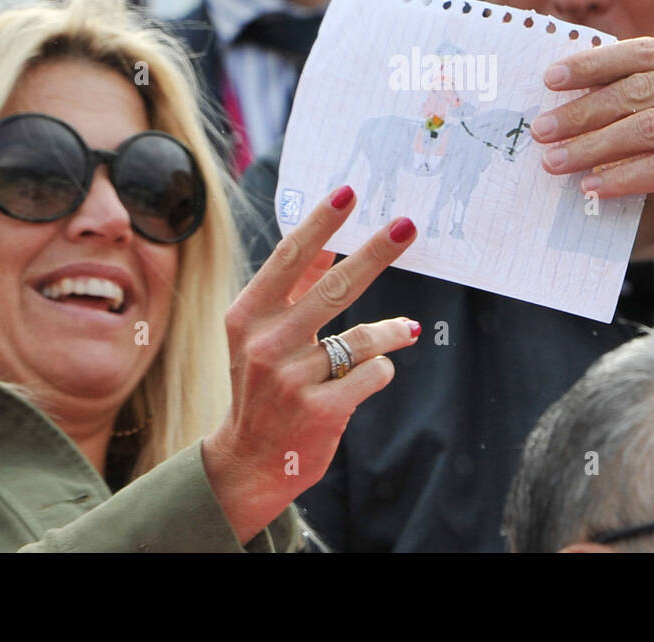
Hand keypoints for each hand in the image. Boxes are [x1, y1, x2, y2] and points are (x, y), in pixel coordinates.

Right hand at [201, 186, 418, 542]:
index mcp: (247, 316)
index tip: (348, 192)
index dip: (322, 224)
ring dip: (391, 331)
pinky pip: (372, 372)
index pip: (290, 259)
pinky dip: (381, 368)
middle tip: (407, 225)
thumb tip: (324, 237)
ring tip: (406, 329)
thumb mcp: (260, 333)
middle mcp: (266, 344)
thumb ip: (291, 288)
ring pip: (363, 337)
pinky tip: (373, 373)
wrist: (248, 462)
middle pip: (335, 286)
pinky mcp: (319, 411)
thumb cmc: (262, 385)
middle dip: (376, 252)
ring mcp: (292, 380)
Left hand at [531, 38, 653, 292]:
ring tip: (554, 161)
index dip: (594, 63)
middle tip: (540, 129)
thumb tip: (581, 104)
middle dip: (581, 110)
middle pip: (640, 89)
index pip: (646, 51)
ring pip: (647, 127)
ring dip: (592, 145)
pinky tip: (593, 188)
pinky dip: (623, 178)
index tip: (550, 79)